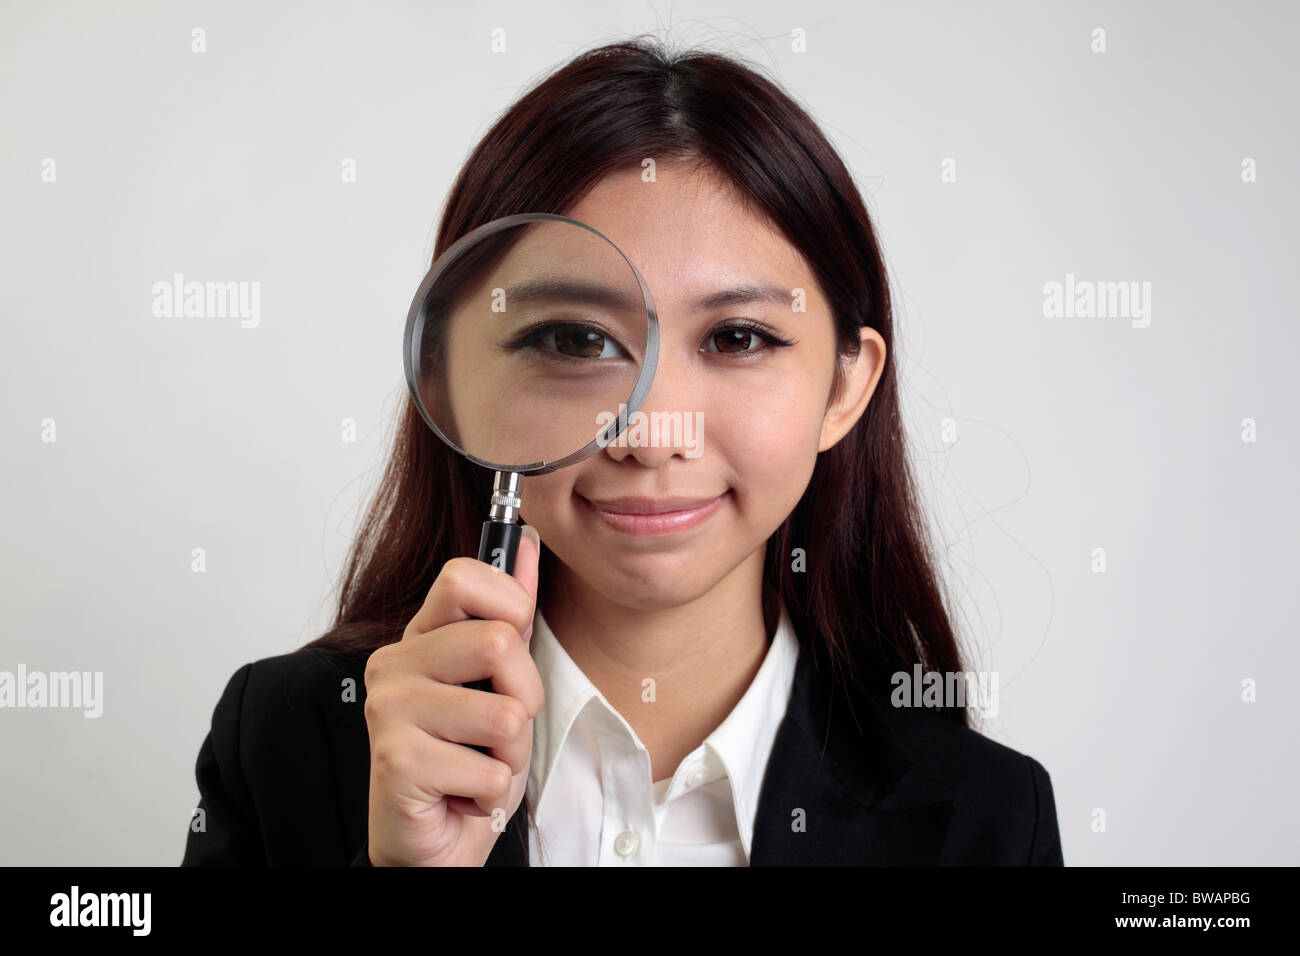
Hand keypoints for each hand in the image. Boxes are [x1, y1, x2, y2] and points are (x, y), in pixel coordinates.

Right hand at [361, 526, 541, 865]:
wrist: (434, 840)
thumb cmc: (466, 760)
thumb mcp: (501, 681)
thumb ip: (509, 613)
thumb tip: (526, 541)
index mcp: (419, 637)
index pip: (463, 577)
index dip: (510, 606)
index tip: (513, 648)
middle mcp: (393, 664)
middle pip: (500, 643)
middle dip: (524, 696)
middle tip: (500, 730)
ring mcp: (389, 710)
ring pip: (504, 714)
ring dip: (510, 755)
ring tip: (479, 765)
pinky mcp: (396, 760)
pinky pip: (490, 770)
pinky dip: (491, 792)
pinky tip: (461, 794)